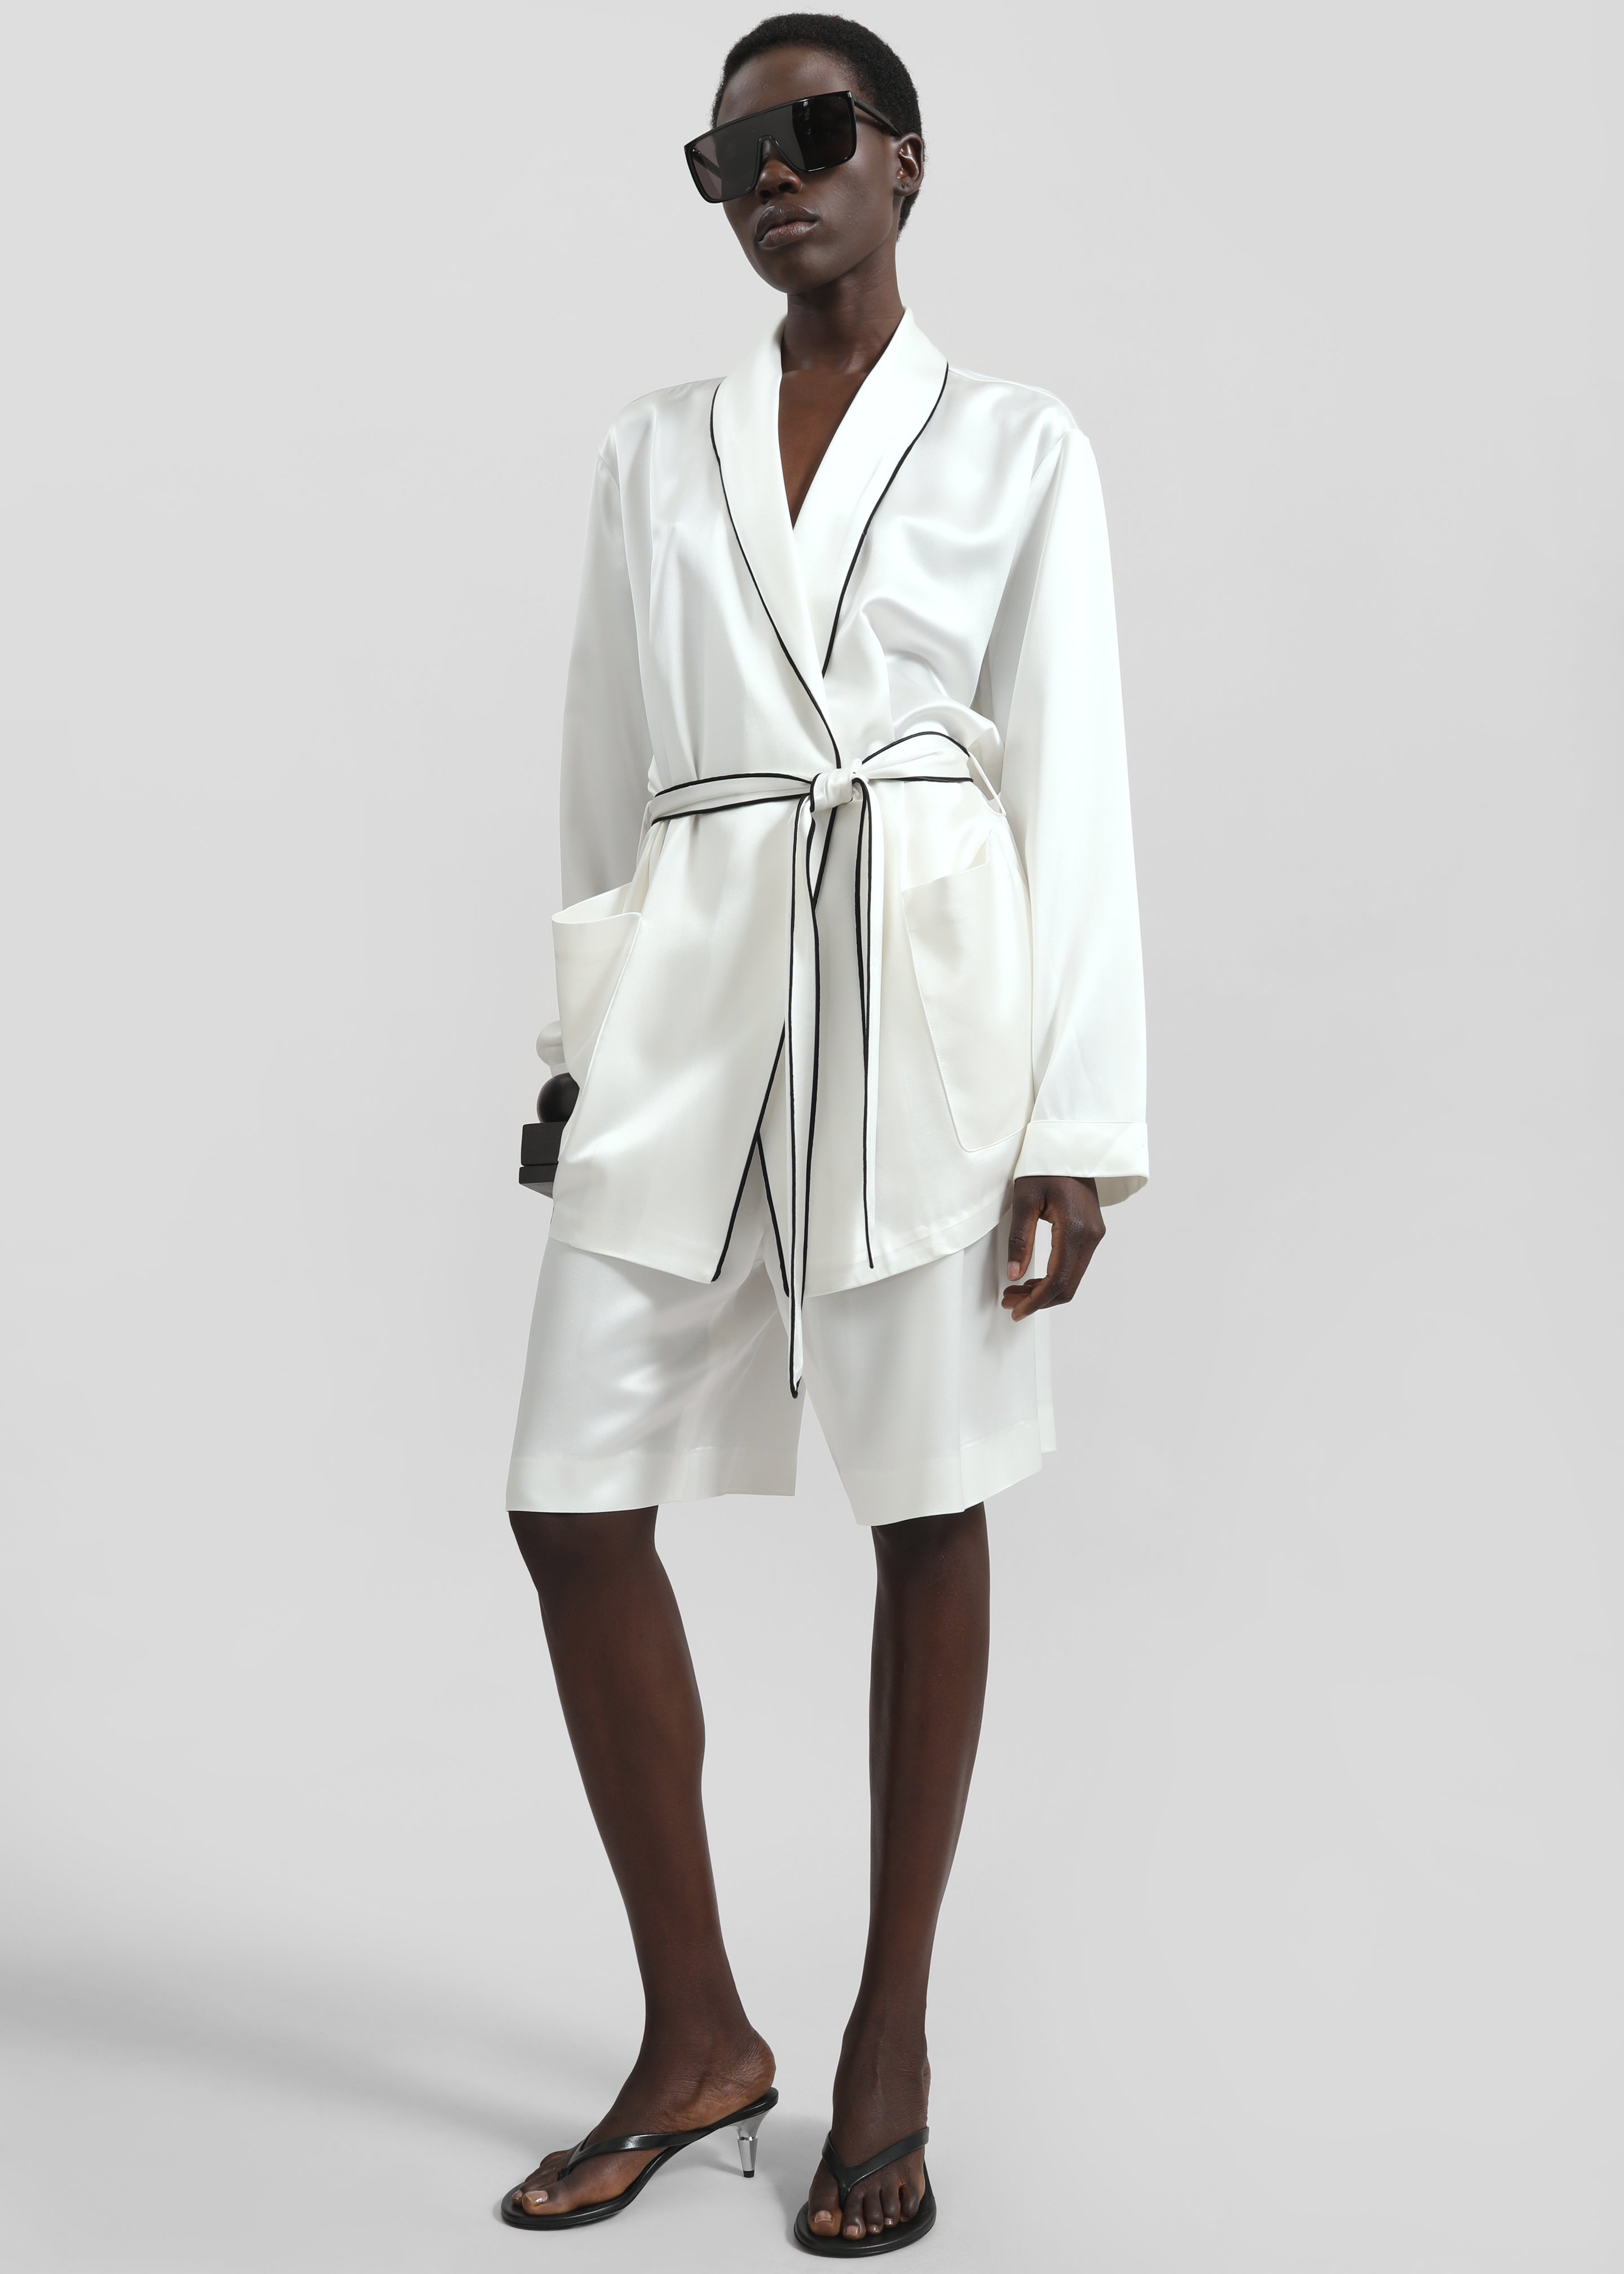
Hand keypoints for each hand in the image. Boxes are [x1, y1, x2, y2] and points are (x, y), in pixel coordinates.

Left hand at [1002, 1175, 1104, 1319]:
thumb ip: (1019, 1239)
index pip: (1057, 1281)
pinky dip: (1054, 1278)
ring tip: (1015, 1292)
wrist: (1071, 1145)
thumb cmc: (1044, 1167)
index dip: (1036, 1301)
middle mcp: (1091, 1236)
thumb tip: (1014, 1275)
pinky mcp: (1091, 1233)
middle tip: (1009, 1302)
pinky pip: (1075, 1266)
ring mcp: (1094, 1235)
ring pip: (1072, 1279)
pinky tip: (1033, 1279)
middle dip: (1038, 1300)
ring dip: (1045, 1291)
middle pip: (1067, 1286)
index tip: (1015, 1312)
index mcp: (1074, 1229)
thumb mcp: (1024, 1199)